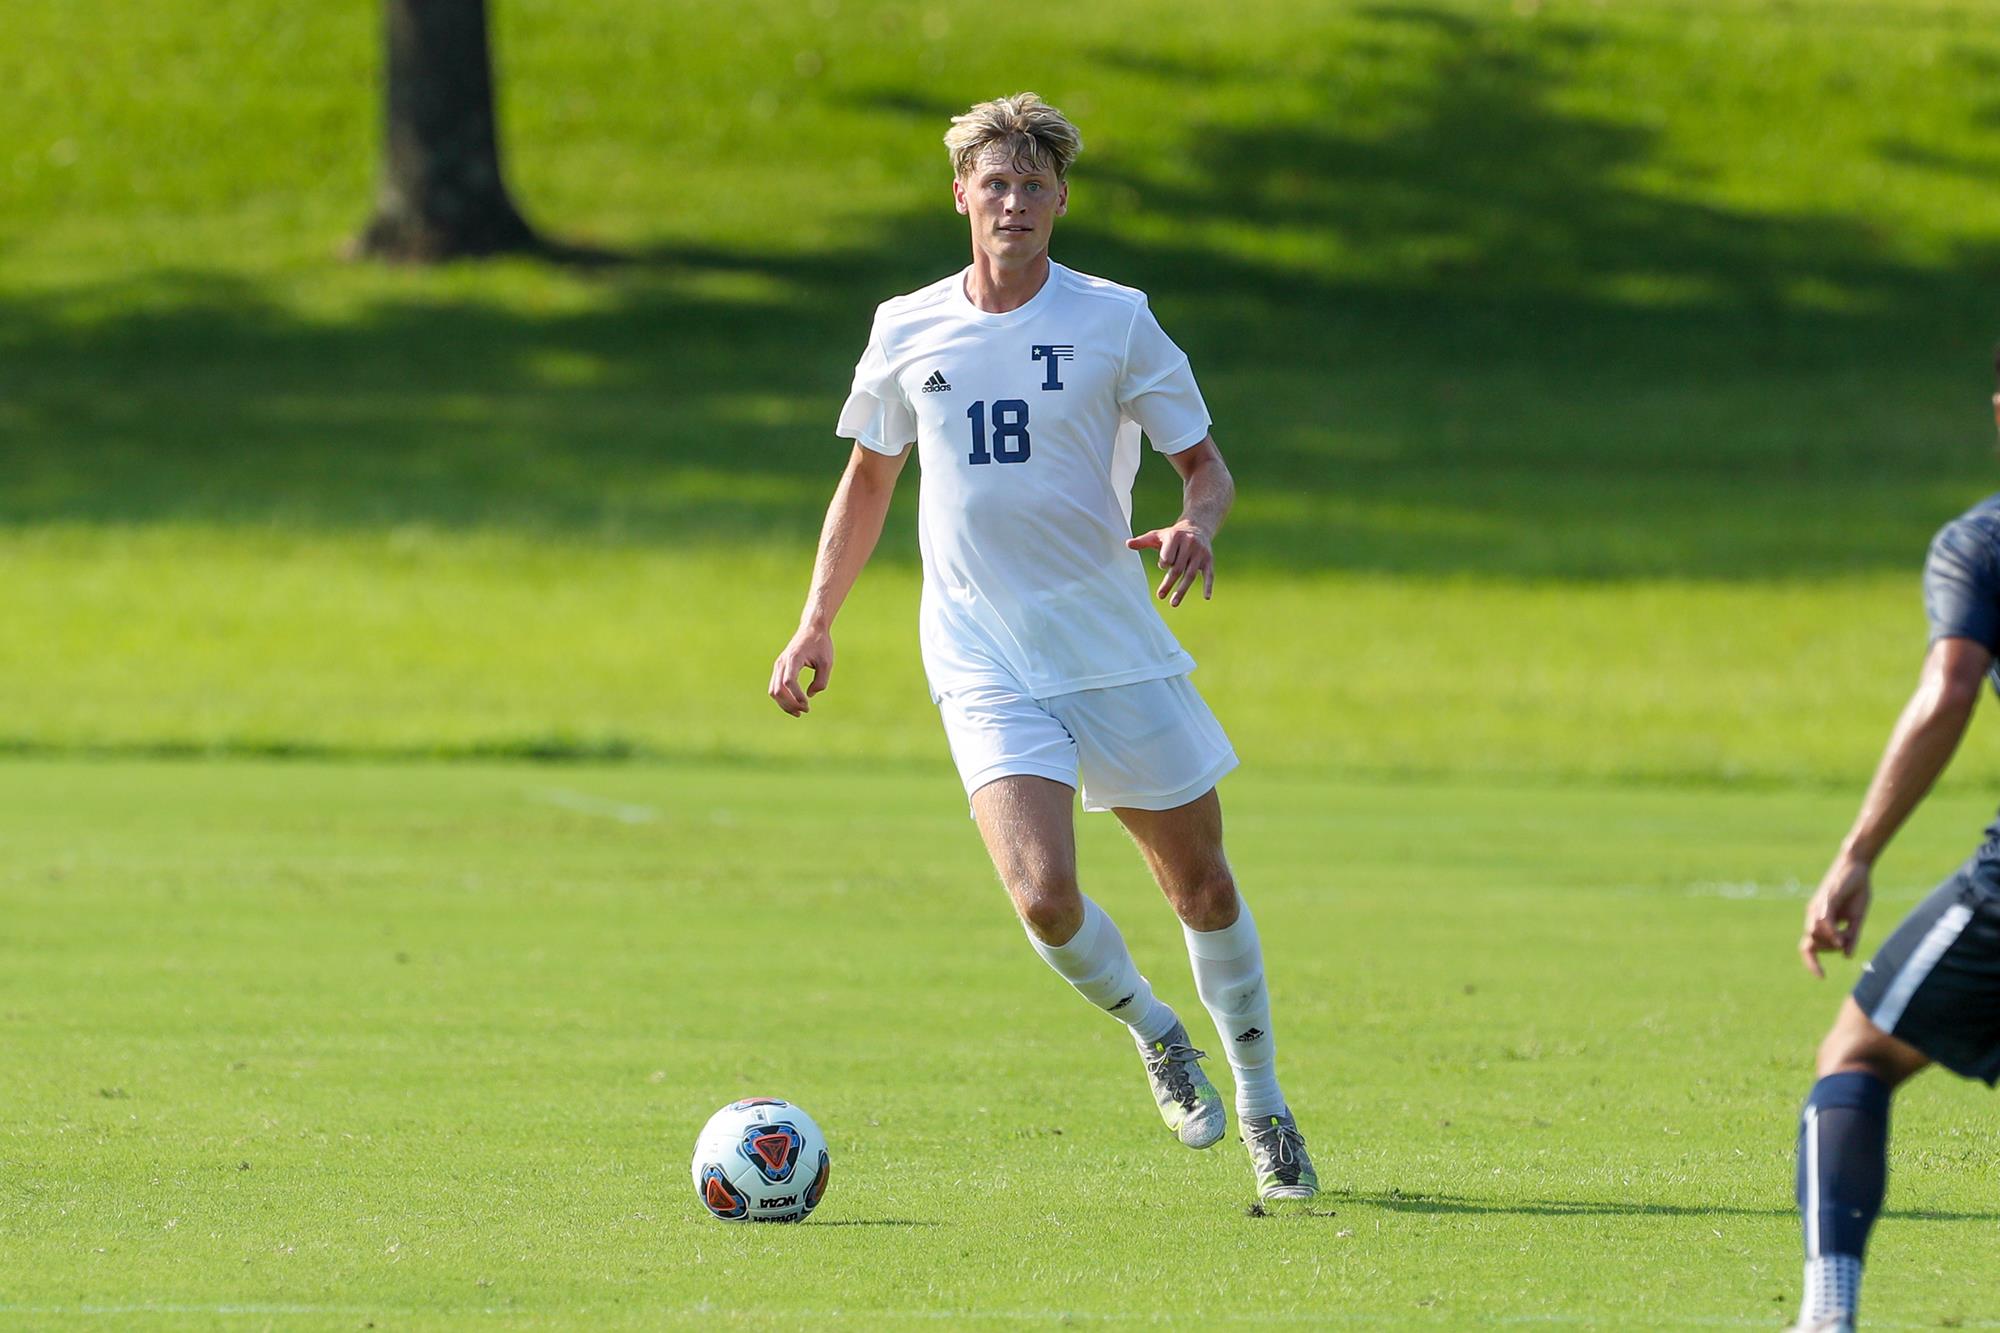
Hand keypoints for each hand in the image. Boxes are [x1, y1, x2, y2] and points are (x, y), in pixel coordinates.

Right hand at [769, 624, 832, 716]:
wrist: (811, 628)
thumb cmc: (821, 644)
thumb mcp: (827, 662)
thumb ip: (820, 681)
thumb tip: (809, 696)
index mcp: (794, 658)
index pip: (789, 682)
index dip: (797, 696)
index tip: (808, 704)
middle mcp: (782, 662)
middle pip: (778, 689)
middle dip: (790, 704)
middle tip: (806, 710)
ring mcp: (779, 665)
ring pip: (774, 690)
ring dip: (784, 704)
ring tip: (799, 712)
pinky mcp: (779, 668)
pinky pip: (775, 687)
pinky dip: (782, 699)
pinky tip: (794, 705)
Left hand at [1126, 521, 1213, 606]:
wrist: (1197, 526)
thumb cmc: (1173, 535)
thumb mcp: (1158, 535)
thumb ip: (1143, 541)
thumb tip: (1127, 544)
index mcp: (1175, 537)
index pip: (1168, 555)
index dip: (1164, 562)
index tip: (1162, 566)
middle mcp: (1189, 544)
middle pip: (1178, 568)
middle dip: (1168, 583)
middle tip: (1160, 596)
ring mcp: (1200, 553)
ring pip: (1191, 574)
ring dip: (1182, 590)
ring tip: (1173, 603)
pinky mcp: (1209, 559)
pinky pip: (1209, 574)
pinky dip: (1208, 586)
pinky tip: (1206, 597)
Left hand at [1800, 853, 1872, 977]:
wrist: (1857, 867)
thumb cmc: (1856, 892)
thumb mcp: (1856, 919)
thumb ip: (1851, 937)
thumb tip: (1846, 957)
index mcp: (1819, 921)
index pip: (1808, 947)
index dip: (1812, 963)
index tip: (1821, 977)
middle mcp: (1813, 916)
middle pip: (1811, 945)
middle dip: (1827, 952)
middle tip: (1845, 942)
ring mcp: (1817, 908)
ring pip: (1815, 935)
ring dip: (1830, 943)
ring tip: (1846, 935)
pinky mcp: (1825, 900)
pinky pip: (1823, 921)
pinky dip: (1831, 932)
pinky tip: (1841, 937)